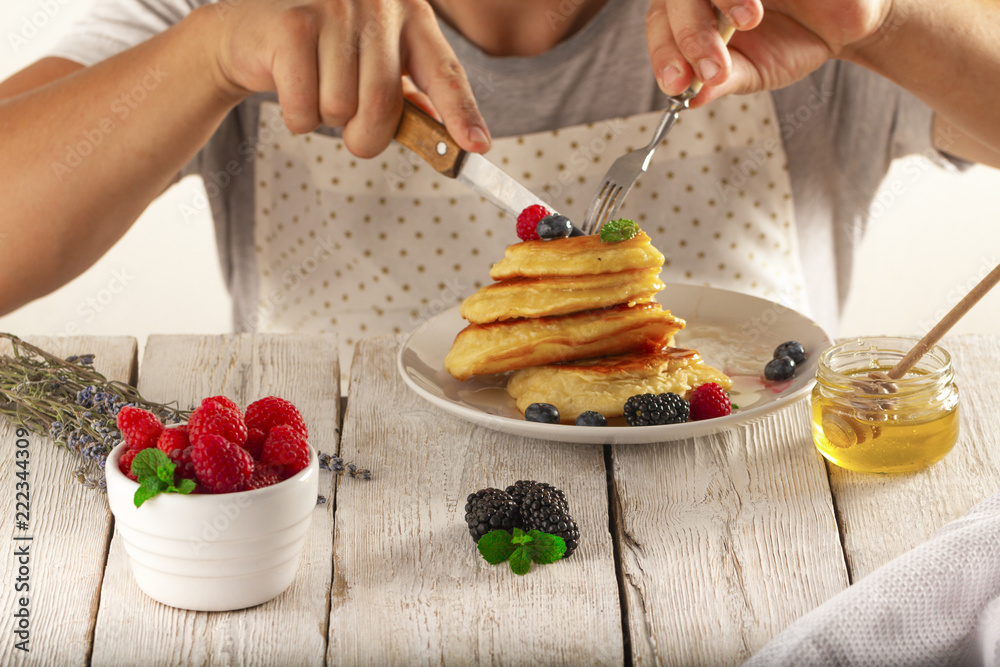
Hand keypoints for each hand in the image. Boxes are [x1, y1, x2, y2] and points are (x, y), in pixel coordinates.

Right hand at [205, 0, 489, 156]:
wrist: (252, 33)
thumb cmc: (323, 55)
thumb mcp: (376, 68)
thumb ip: (412, 99)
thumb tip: (452, 138)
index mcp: (411, 16)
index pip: (445, 72)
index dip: (461, 114)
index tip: (477, 148)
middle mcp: (379, 4)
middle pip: (385, 105)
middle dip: (366, 135)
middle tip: (352, 130)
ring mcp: (335, 9)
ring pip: (343, 109)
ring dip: (326, 120)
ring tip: (316, 89)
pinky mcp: (294, 25)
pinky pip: (306, 107)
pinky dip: (298, 117)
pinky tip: (291, 88)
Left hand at [646, 0, 891, 106]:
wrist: (843, 27)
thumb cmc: (790, 43)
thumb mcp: (753, 71)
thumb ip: (721, 81)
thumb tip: (689, 100)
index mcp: (692, 13)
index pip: (661, 24)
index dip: (663, 53)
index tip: (678, 84)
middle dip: (691, 33)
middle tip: (713, 68)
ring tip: (748, 22)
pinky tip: (757, 7)